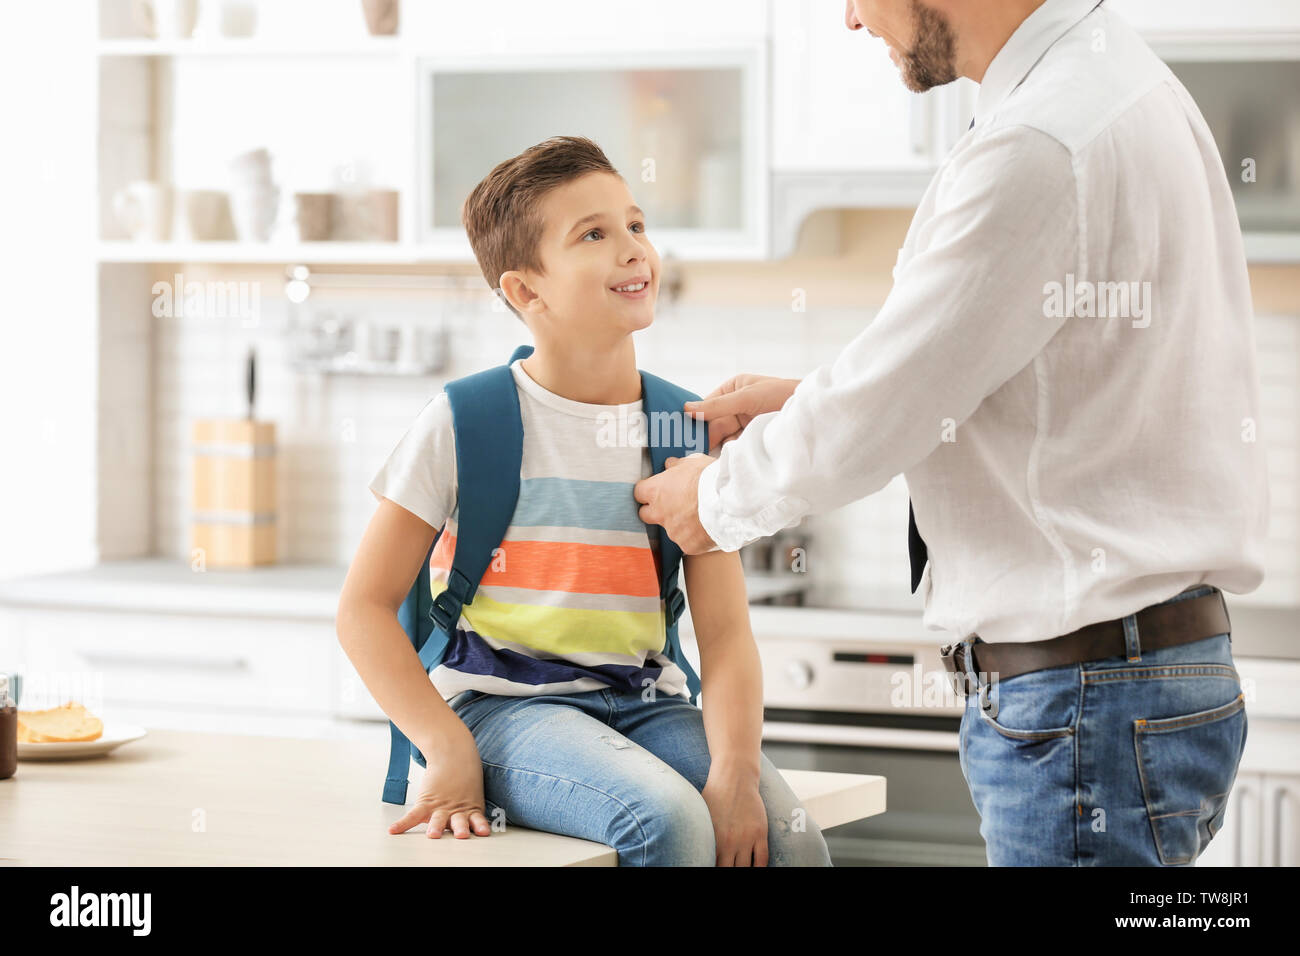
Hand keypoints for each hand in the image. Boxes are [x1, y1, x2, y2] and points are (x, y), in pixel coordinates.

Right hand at [388, 725, 492, 839]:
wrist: (453, 753)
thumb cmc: (465, 777)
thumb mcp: (474, 795)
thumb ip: (474, 812)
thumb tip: (481, 827)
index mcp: (471, 810)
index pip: (477, 822)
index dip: (480, 827)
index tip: (484, 833)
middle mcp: (456, 810)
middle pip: (458, 822)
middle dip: (459, 829)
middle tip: (460, 834)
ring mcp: (440, 806)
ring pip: (438, 819)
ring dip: (436, 826)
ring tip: (433, 834)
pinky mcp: (426, 801)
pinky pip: (413, 815)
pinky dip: (402, 824)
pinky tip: (393, 830)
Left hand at [633, 453, 717, 554]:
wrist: (729, 501)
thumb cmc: (711, 479)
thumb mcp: (693, 462)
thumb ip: (677, 466)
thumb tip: (671, 465)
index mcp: (656, 491)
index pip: (639, 493)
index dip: (648, 491)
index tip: (656, 490)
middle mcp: (660, 513)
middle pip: (646, 515)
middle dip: (656, 510)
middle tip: (673, 505)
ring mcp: (672, 531)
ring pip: (670, 529)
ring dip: (680, 524)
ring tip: (699, 516)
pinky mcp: (687, 545)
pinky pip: (688, 542)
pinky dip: (695, 537)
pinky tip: (707, 528)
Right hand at [685, 374, 800, 453]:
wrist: (811, 415)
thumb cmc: (782, 395)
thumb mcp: (747, 397)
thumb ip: (718, 405)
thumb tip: (687, 408)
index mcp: (733, 389)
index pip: (707, 405)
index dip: (695, 418)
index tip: (682, 431)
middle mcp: (736, 406)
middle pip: (713, 423)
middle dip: (705, 436)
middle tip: (690, 450)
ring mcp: (744, 424)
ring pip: (722, 437)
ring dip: (715, 447)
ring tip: (702, 458)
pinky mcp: (751, 439)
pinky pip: (733, 447)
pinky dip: (728, 454)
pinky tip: (720, 460)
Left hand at [702, 767, 768, 865]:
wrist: (734, 777)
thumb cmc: (714, 795)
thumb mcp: (701, 815)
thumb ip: (700, 836)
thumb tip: (693, 850)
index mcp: (713, 839)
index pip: (712, 865)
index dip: (713, 867)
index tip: (714, 865)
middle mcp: (729, 842)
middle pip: (729, 870)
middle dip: (728, 870)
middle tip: (728, 866)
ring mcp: (746, 838)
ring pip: (746, 868)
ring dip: (743, 869)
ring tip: (739, 866)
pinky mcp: (760, 832)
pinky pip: (762, 859)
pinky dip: (759, 867)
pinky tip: (755, 867)